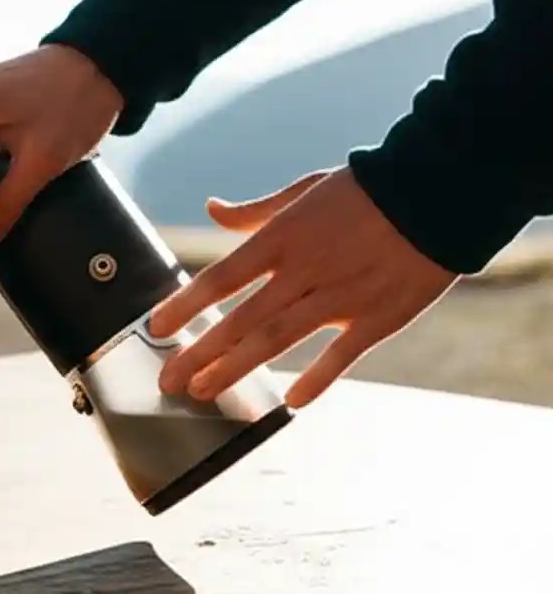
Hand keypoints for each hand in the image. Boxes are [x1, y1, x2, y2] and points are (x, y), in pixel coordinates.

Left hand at [149, 166, 458, 407]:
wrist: (438, 191)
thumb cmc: (366, 191)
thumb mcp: (303, 192)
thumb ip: (254, 213)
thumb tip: (212, 209)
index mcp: (282, 239)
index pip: (220, 279)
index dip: (184, 306)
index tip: (155, 329)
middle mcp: (303, 272)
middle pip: (240, 320)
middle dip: (200, 354)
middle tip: (168, 382)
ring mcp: (340, 298)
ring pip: (277, 341)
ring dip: (237, 369)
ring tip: (205, 392)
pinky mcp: (378, 318)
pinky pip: (341, 356)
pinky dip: (317, 379)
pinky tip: (290, 403)